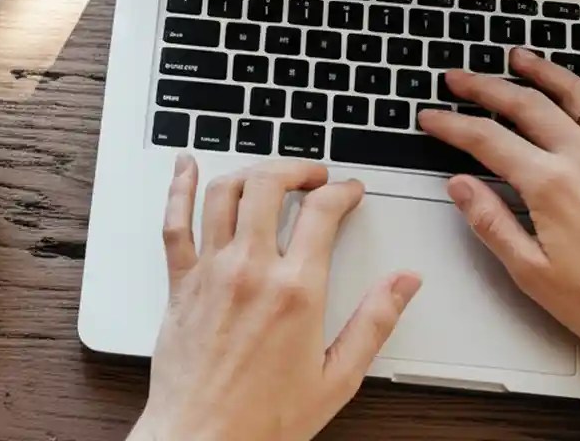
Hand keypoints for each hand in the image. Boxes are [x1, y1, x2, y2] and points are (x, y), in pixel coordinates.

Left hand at [130, 157, 420, 440]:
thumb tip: (405, 283)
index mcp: (297, 291)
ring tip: (268, 174)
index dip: (341, 191)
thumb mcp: (338, 377)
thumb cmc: (265, 418)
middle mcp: (250, 270)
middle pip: (269, 185)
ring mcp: (210, 272)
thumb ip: (375, 322)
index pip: (322, 212)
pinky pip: (174, 222)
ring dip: (249, 171)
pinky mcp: (179, 282)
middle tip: (312, 175)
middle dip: (296, 168)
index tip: (349, 191)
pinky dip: (178, 187)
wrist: (202, 438)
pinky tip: (184, 166)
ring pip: (224, 194)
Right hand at [419, 49, 579, 382]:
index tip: (430, 118)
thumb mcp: (529, 272)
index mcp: (550, 186)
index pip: (486, 140)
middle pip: (525, 105)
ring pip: (579, 96)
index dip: (451, 125)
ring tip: (520, 57)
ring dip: (545, 71)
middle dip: (485, 87)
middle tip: (458, 78)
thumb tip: (459, 185)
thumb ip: (491, 221)